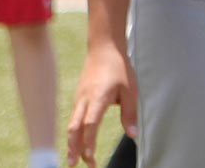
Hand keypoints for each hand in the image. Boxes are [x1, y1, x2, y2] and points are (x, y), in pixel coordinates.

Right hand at [66, 44, 137, 166]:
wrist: (104, 49)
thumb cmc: (120, 69)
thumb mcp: (130, 90)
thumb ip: (130, 114)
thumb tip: (133, 135)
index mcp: (98, 97)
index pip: (90, 124)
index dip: (89, 141)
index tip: (91, 156)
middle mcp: (84, 100)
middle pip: (74, 128)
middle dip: (74, 148)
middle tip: (74, 165)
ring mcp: (79, 99)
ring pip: (71, 124)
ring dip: (73, 143)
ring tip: (75, 159)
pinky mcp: (78, 98)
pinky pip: (73, 118)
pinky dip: (74, 133)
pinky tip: (77, 143)